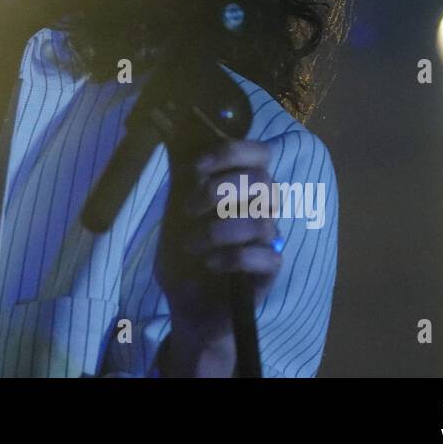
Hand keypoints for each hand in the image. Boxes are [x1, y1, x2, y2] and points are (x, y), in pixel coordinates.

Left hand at [154, 138, 282, 374]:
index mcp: (241, 189)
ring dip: (219, 229)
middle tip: (189, 208)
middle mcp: (260, 209)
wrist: (187, 304)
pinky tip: (210, 263)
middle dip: (221, 189)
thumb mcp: (175, 213)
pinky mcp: (269, 273)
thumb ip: (182, 181)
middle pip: (264, 181)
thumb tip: (174, 139)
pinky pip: (266, 257)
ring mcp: (267, 241)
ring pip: (262, 220)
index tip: (197, 167)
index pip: (260, 154)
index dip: (232, 153)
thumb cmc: (185, 255)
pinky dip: (233, 257)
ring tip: (191, 245)